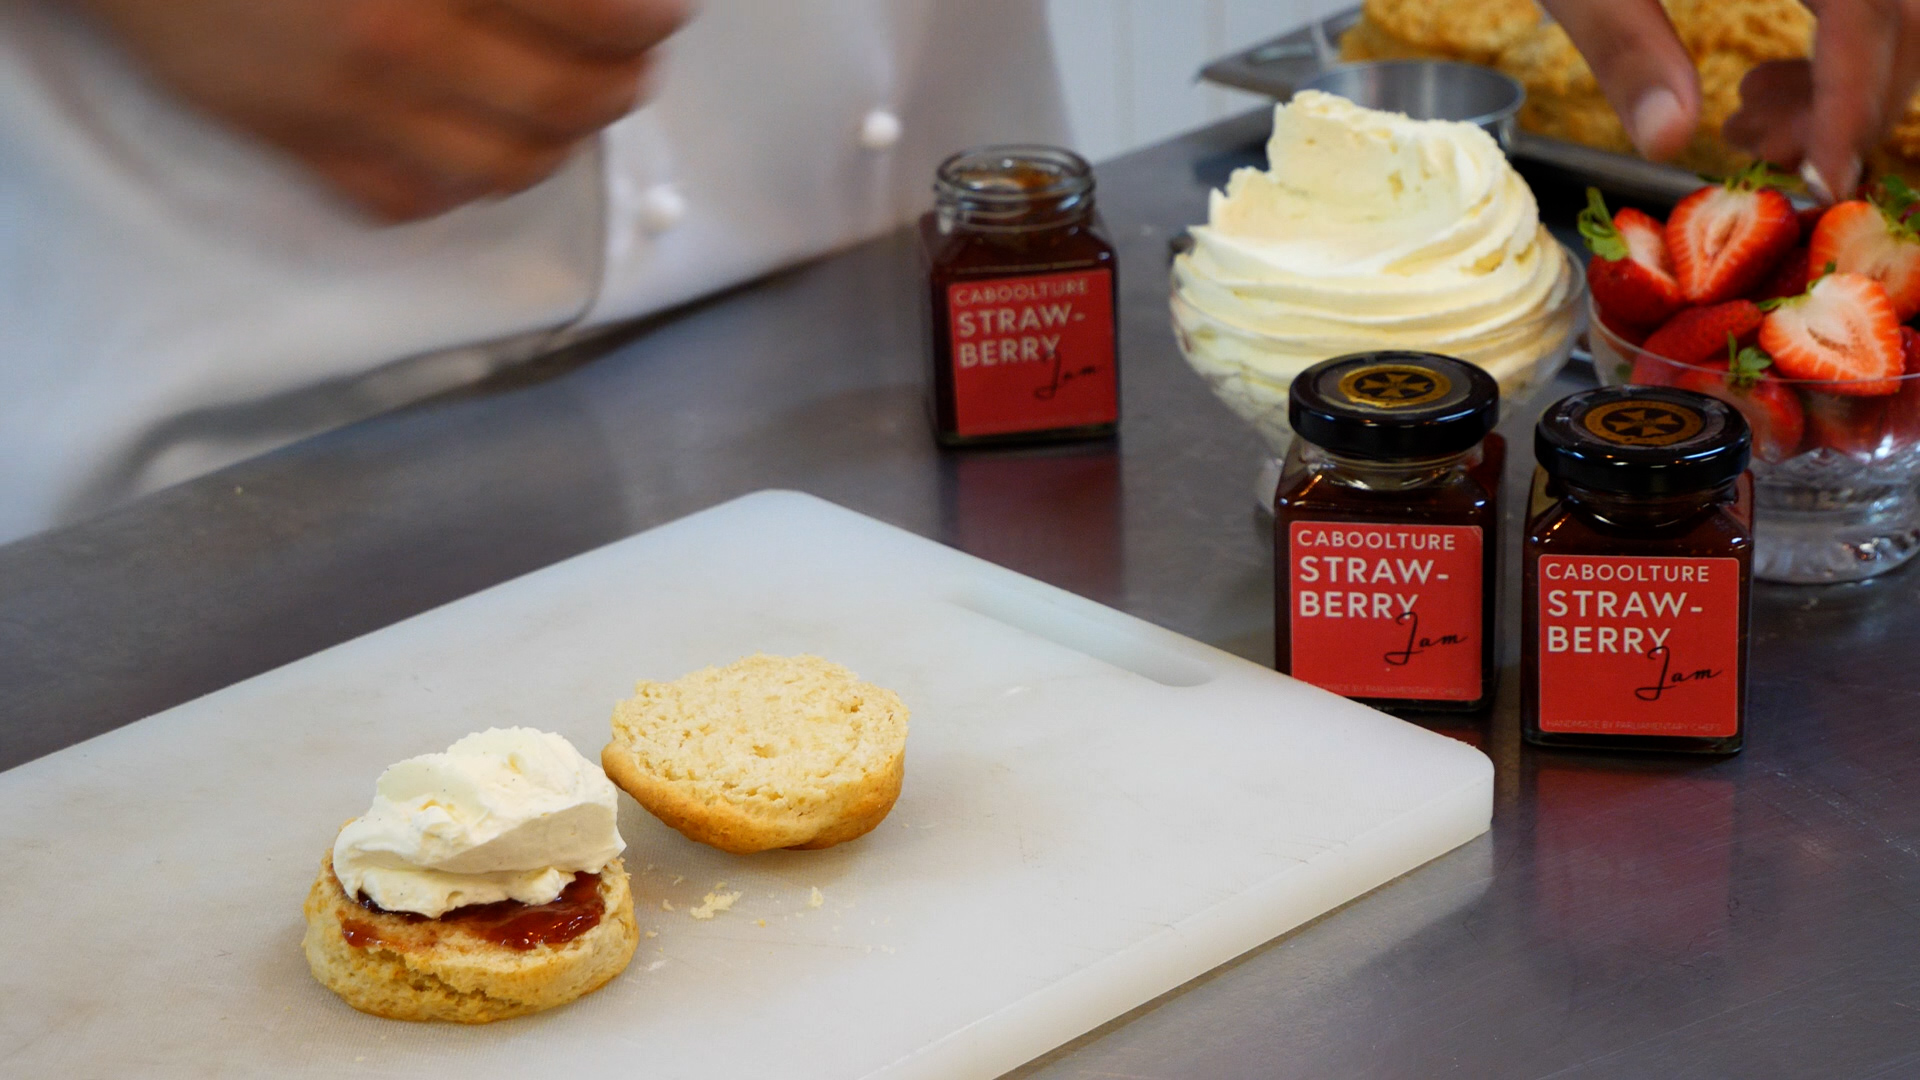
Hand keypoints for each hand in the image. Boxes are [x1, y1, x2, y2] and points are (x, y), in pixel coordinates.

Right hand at [67, 0, 687, 221]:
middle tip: (636, 64)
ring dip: (563, 144)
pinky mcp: (307, 151)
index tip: (668, 12)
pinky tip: (483, 149)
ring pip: (508, 168)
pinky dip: (471, 184)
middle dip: (623, 86)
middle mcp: (405, 47)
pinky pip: (419, 202)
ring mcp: (355, 111)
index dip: (649, 18)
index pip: (591, 16)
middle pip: (567, 102)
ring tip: (573, 109)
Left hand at [1541, 0, 1919, 199]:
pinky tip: (1762, 85)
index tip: (1827, 175)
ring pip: (1895, 3)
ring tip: (1750, 124)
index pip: (1873, 4)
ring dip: (1846, 80)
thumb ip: (1625, 47)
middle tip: (1768, 157)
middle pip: (1905, 7)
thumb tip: (1667, 142)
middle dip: (1855, 97)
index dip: (1857, 96)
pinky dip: (1836, 45)